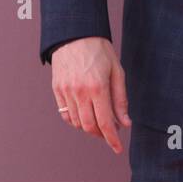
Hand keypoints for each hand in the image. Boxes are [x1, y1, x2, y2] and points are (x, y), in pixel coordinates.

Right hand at [51, 36, 131, 152]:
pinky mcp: (57, 89)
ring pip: (77, 122)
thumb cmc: (99, 49)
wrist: (75, 33)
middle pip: (90, 127)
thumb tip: (125, 122)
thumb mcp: (116, 71)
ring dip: (90, 128)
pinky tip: (85, 115)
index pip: (105, 122)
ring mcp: (66, 91)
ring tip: (100, 121)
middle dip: (102, 135)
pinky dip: (76, 120)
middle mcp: (80, 92)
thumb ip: (120, 99)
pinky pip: (65, 114)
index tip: (118, 148)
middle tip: (111, 133)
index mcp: (97, 87)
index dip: (112, 139)